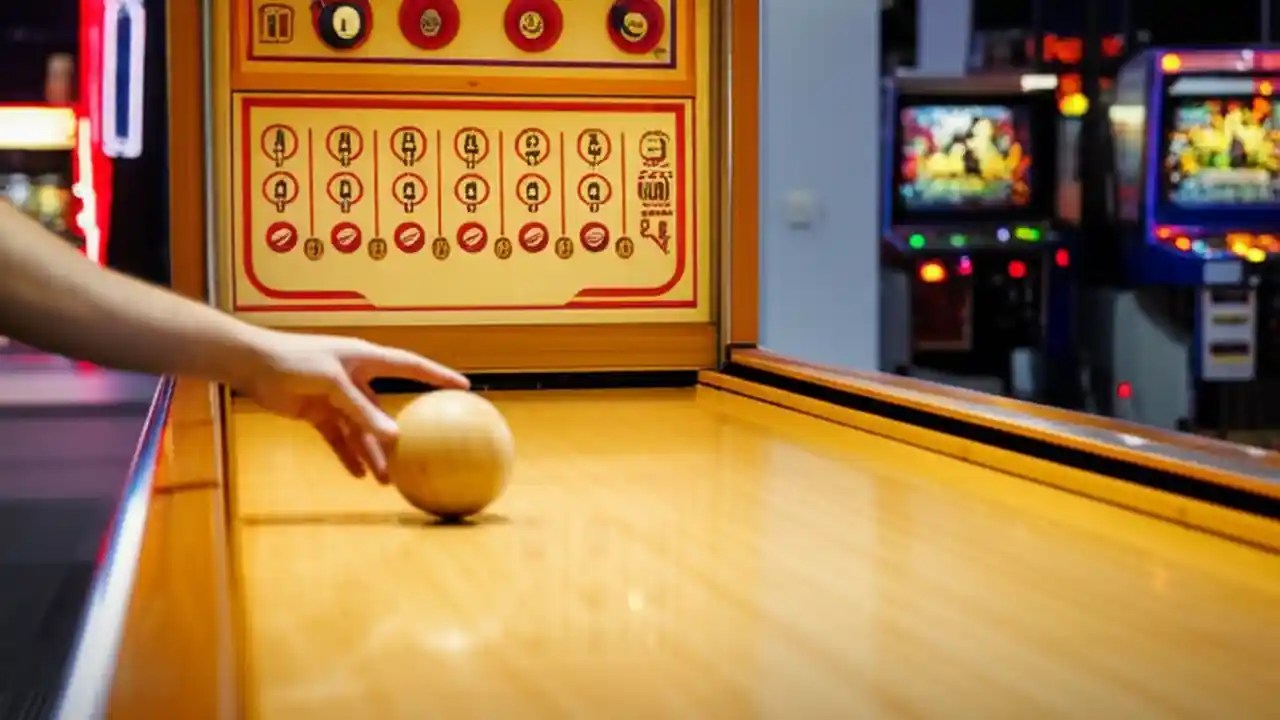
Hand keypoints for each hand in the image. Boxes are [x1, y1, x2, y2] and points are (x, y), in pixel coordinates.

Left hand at [234, 330, 468, 481]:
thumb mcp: (332, 384)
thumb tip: (394, 436)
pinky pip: (338, 438)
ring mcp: (337, 397)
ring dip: (371, 454)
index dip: (437, 376)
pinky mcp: (318, 412)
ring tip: (384, 481)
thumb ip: (362, 410)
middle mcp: (356, 378)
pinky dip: (347, 455)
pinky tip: (356, 475)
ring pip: (361, 430)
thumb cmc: (294, 360)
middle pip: (383, 411)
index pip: (410, 367)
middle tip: (416, 458)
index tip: (463, 387)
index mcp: (366, 359)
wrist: (252, 364)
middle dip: (397, 436)